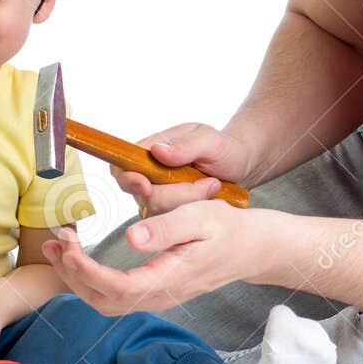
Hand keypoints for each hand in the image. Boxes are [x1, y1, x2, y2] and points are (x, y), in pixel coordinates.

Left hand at [41, 202, 274, 314]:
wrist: (250, 249)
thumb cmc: (227, 228)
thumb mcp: (200, 216)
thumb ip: (165, 227)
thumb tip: (132, 237)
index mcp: (168, 279)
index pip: (117, 287)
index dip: (87, 271)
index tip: (70, 246)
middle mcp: (158, 296)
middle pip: (102, 300)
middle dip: (72, 274)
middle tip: (58, 239)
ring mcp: (154, 297)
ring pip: (104, 301)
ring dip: (75, 277)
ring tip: (56, 245)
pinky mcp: (151, 291)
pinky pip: (112, 293)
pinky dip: (87, 276)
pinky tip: (75, 254)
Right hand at [111, 123, 254, 216]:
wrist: (240, 168)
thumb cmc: (223, 149)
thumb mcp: (210, 140)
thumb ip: (185, 145)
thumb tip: (157, 151)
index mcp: (149, 152)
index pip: (122, 167)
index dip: (128, 178)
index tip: (147, 185)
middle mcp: (148, 177)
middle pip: (146, 196)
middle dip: (178, 194)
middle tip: (209, 183)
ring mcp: (159, 199)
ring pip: (162, 213)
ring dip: (191, 203)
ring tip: (213, 187)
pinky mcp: (171, 216)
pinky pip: (175, 223)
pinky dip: (195, 214)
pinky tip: (211, 199)